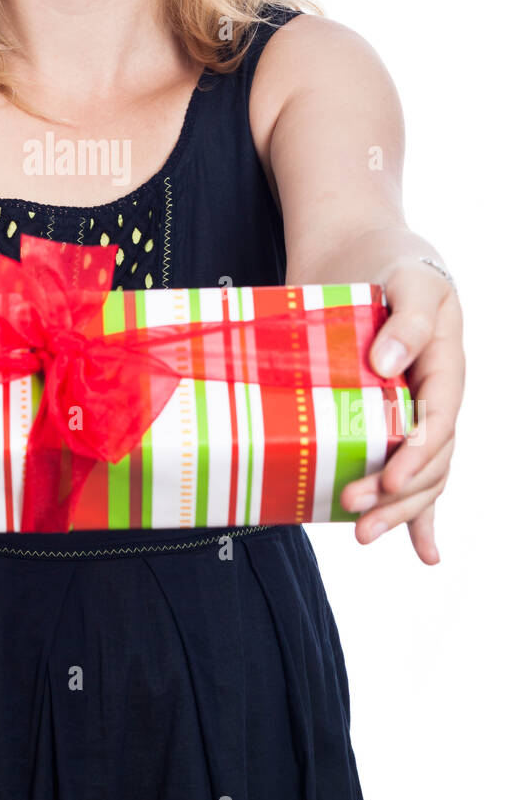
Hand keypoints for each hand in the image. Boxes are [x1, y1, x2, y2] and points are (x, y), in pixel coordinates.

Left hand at [340, 259, 464, 563]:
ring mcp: (408, 408)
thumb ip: (407, 319)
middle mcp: (432, 394)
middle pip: (430, 458)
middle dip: (397, 491)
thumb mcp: (409, 278)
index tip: (386, 478)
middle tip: (354, 508)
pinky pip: (405, 468)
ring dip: (396, 508)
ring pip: (419, 473)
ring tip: (361, 531)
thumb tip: (387, 366)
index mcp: (446, 364)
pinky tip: (424, 551)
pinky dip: (415, 512)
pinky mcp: (380, 414)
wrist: (355, 248)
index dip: (415, 454)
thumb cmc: (388, 259)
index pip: (439, 419)